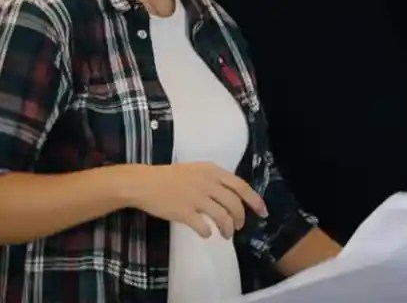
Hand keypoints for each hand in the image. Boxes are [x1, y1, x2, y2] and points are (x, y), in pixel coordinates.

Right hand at [126, 162, 267, 238]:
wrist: (144, 183)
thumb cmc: (169, 176)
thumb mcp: (196, 171)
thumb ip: (214, 181)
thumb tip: (231, 198)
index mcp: (212, 171)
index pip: (241, 186)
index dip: (255, 201)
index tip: (263, 212)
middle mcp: (207, 183)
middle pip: (234, 205)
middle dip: (240, 219)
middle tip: (238, 227)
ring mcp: (196, 198)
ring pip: (222, 218)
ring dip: (228, 229)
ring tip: (226, 235)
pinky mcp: (184, 212)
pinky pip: (203, 227)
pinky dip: (207, 232)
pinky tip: (206, 233)